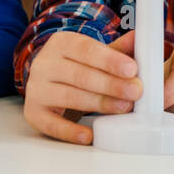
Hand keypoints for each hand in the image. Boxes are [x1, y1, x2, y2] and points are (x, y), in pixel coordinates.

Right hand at [23, 31, 141, 144]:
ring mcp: (36, 89)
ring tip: (122, 108)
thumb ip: (118, 49)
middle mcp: (44, 63)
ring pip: (68, 96)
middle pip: (79, 74)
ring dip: (98, 103)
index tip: (132, 69)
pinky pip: (52, 124)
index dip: (110, 60)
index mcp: (61, 43)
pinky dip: (71, 131)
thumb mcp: (95, 54)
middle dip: (111, 84)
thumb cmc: (77, 67)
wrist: (48, 83)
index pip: (86, 49)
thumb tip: (140, 39)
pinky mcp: (33, 112)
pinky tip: (89, 134)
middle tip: (135, 92)